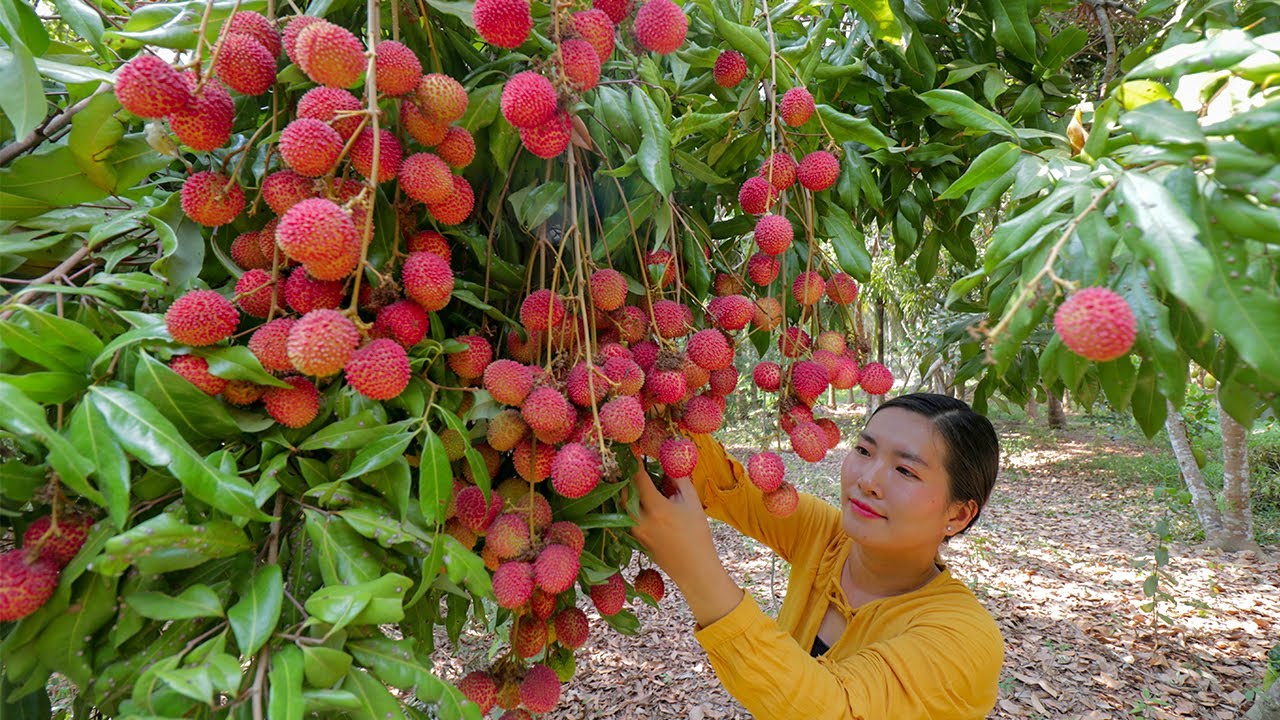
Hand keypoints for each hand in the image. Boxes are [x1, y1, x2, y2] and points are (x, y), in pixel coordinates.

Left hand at [628, 465, 742, 626]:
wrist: (693, 568)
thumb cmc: (697, 533)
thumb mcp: (691, 501)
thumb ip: (677, 477)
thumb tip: (667, 457)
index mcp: (656, 508)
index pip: (637, 476)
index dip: (633, 458)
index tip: (630, 445)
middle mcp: (639, 519)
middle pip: (622, 488)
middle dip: (622, 470)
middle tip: (622, 454)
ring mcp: (632, 530)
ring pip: (618, 501)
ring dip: (620, 485)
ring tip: (624, 470)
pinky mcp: (631, 537)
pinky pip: (621, 513)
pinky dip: (623, 499)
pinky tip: (628, 491)